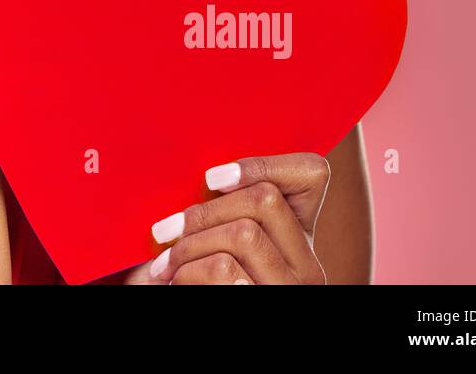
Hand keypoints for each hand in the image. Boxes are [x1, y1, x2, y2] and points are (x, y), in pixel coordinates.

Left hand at [117, 152, 330, 284]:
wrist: (193, 316)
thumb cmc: (196, 278)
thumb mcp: (216, 241)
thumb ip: (224, 208)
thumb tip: (195, 158)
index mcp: (299, 238)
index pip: (311, 172)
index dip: (260, 165)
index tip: (211, 179)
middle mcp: (309, 266)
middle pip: (263, 199)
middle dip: (203, 212)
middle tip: (164, 233)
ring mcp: (292, 287)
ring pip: (243, 233)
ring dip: (189, 247)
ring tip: (165, 266)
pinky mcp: (267, 300)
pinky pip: (226, 269)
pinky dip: (189, 271)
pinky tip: (176, 282)